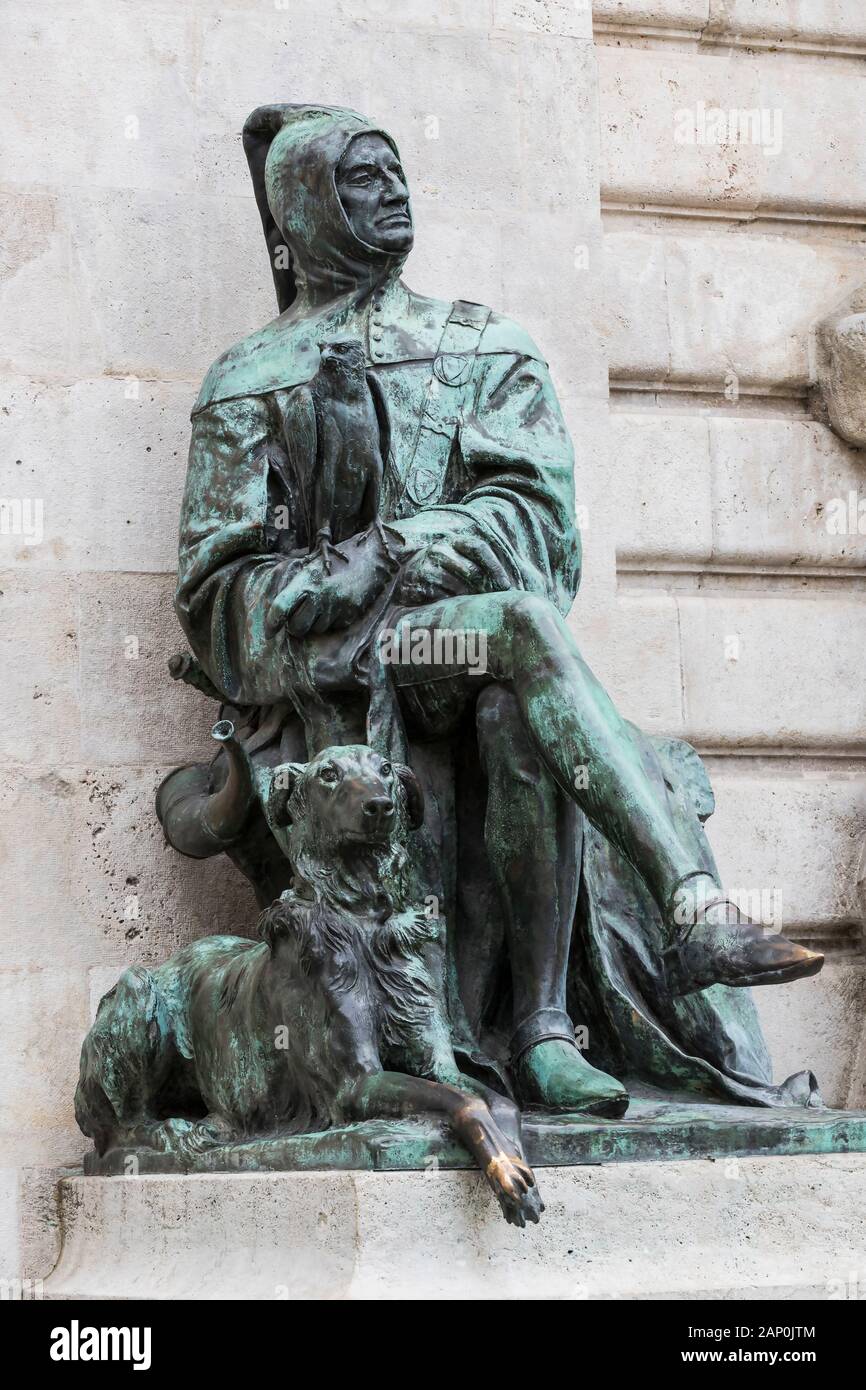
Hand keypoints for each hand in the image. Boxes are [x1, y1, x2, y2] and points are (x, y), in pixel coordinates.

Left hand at [266, 526, 396, 637]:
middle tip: (299, 617)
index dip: (271, 623)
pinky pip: (332, 628)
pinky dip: (331, 622)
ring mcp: (336, 609)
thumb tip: (278, 610)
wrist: (370, 561)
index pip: (281, 607)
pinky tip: (337, 607)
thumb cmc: (336, 563)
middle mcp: (320, 597)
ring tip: (324, 606)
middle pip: (297, 627)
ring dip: (315, 623)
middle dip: (295, 626)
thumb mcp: (312, 568)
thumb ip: (296, 587)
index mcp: (306, 582)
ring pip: (315, 630)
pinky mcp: (349, 617)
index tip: (268, 633)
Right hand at [397, 535, 511, 604]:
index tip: (507, 587)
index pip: (479, 548)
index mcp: (453, 541)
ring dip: (468, 600)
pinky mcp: (418, 582)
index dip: (496, 568)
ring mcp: (427, 565)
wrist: (404, 581)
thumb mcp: (457, 563)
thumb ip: (479, 569)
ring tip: (471, 608)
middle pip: (472, 570)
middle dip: (485, 589)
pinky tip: (451, 609)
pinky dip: (451, 605)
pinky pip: (443, 598)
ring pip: (459, 587)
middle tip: (492, 604)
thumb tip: (510, 588)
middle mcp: (440, 549)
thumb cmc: (439, 574)